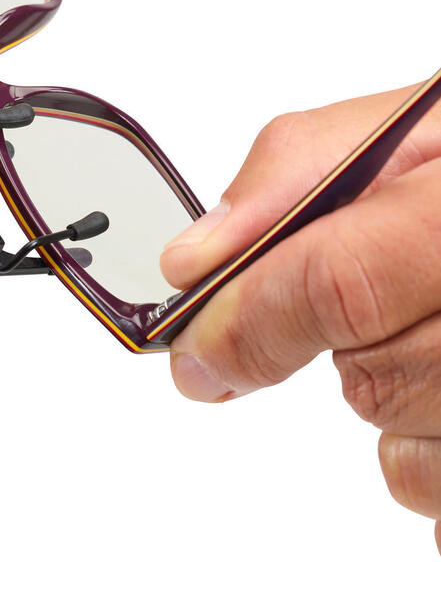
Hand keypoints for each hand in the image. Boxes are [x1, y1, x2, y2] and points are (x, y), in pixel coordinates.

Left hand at [160, 83, 440, 552]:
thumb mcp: (412, 124)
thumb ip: (295, 172)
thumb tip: (195, 261)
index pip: (340, 285)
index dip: (251, 322)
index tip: (196, 352)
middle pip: (372, 376)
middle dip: (339, 344)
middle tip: (365, 299)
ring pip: (402, 439)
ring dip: (388, 388)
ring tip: (433, 320)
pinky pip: (434, 488)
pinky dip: (424, 443)